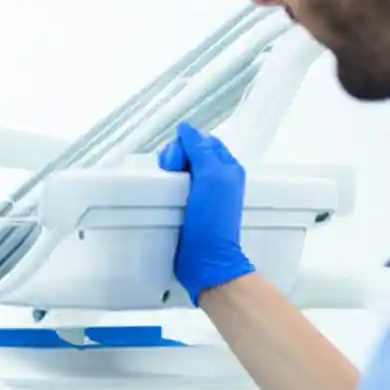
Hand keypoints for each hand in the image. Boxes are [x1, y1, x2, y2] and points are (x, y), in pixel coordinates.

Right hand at [158, 121, 255, 305]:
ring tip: (167, 190)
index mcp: (226, 167)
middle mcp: (214, 179)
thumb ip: (200, 149)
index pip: (200, 141)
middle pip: (186, 153)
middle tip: (172, 175)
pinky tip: (163, 198)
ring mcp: (200, 194)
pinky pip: (171, 188)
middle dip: (173, 159)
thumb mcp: (211, 177)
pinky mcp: (186, 208)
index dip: (185, 145)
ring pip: (176, 170)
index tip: (178, 160)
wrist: (205, 259)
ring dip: (167, 175)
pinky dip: (164, 189)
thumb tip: (187, 129)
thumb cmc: (213, 222)